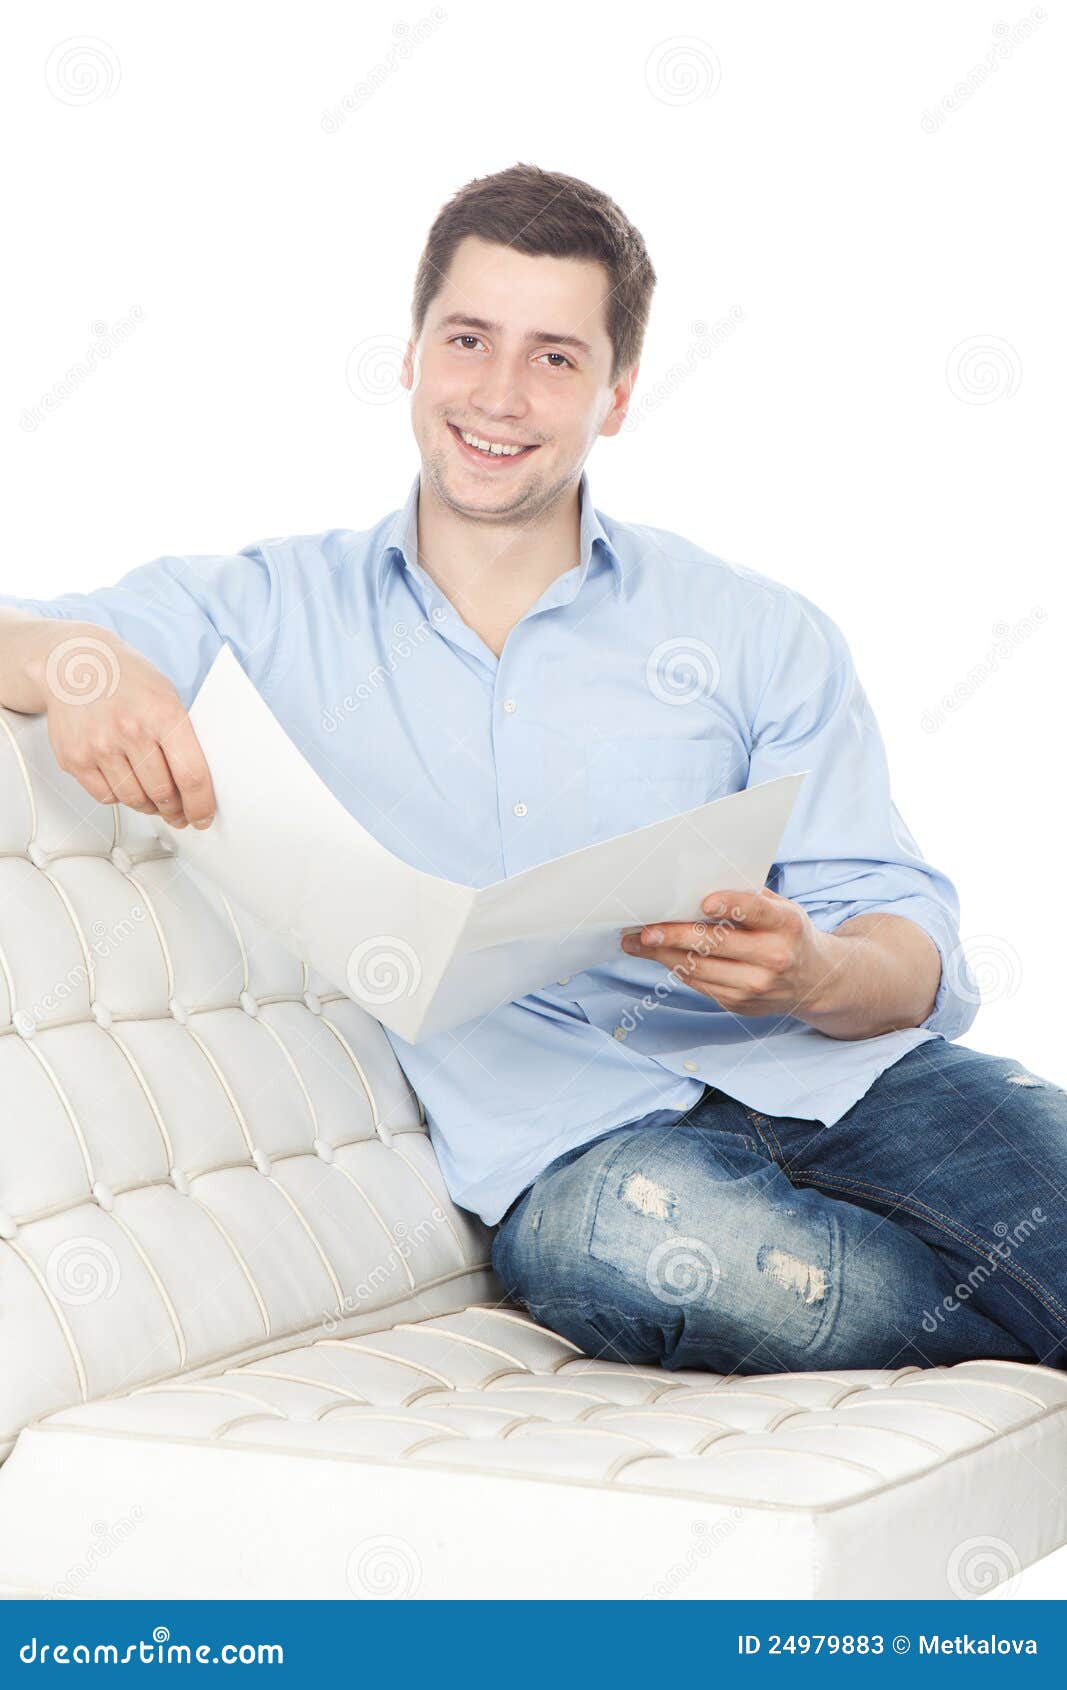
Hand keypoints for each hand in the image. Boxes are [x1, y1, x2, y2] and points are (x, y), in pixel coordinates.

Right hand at [38, 629, 215, 828]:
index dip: (201, 805)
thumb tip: (200, 780)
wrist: (75, 662)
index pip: (191, 776)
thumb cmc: (126, 678)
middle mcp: (130, 730)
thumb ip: (182, 737)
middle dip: (176, 810)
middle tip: (180, 813)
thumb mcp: (167, 696)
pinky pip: (106, 796)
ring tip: (155, 801)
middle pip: (163, 794)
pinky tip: (127, 784)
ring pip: (134, 799)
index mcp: (163, 714)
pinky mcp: (74, 758)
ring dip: (150, 807)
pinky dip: (120, 796)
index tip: (203, 817)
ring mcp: (99, 746)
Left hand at [619, 887, 831, 1018]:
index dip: (731, 905)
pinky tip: (660, 956)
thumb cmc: (789, 934)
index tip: (704, 901)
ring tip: (638, 943)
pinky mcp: (742, 1004)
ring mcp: (758, 986)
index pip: (756, 911)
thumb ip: (748, 898)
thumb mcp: (782, 909)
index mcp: (787, 925)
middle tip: (644, 930)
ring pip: (700, 969)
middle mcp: (775, 957)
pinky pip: (700, 985)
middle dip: (674, 935)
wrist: (816, 981)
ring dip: (663, 955)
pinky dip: (676, 968)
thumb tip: (694, 886)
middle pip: (717, 944)